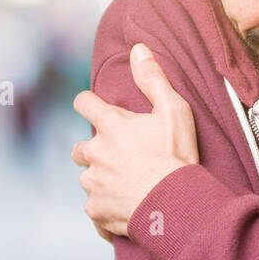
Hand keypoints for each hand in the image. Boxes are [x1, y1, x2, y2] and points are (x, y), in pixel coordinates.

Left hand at [71, 43, 199, 237]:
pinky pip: (96, 209)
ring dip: (103, 180)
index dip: (90, 105)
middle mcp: (94, 152)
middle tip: (123, 158)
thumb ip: (153, 78)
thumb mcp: (174, 110)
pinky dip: (108, 209)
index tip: (100, 111)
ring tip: (131, 186)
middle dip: (94, 151)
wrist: (178, 202)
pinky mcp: (96, 210)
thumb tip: (138, 49)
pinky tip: (128, 208)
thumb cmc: (177, 155)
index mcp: (110, 125)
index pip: (83, 103)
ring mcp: (93, 183)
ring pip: (89, 179)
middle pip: (80, 147)